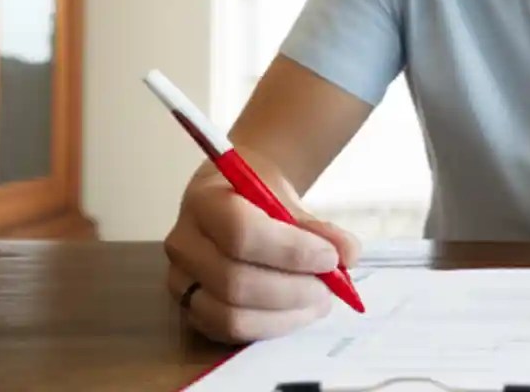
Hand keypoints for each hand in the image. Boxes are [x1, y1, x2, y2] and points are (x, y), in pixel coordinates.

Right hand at [163, 170, 360, 343]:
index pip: (242, 233)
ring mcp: (181, 282)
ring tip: (319, 300)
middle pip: (235, 282)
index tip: (330, 257)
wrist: (234, 198)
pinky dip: (272, 326)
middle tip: (329, 287)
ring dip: (286, 314)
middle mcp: (184, 244)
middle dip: (293, 289)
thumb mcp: (289, 199)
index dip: (291, 251)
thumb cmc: (260, 196)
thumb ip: (319, 227)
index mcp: (204, 201)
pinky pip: (230, 333)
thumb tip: (348, 255)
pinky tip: (298, 312)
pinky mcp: (192, 311)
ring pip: (231, 316)